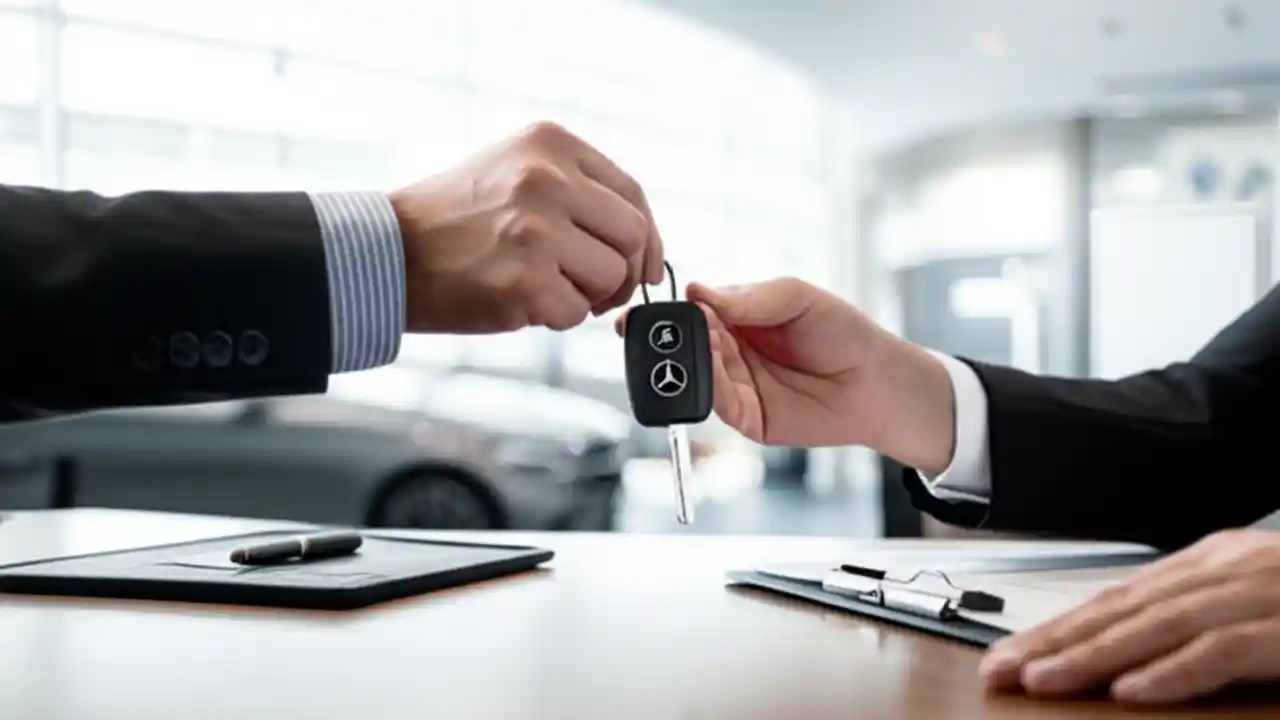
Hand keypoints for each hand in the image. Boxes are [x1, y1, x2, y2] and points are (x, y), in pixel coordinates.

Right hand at [391, 121, 662, 333]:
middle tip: (596, 289)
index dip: (647, 237)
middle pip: (632, 236)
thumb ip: (576, 188)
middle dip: (623, 272)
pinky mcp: (525, 280)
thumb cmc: (452, 221)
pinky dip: (555, 318)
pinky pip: (575, 313)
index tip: (644, 263)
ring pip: (610, 277)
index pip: (632, 193)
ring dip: (587, 296)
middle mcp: (547, 179)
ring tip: (546, 289)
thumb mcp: (514, 169)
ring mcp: (536, 230)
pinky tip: (520, 302)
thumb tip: (643, 241)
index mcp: (550, 144)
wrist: (386, 253)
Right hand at [618, 277, 955, 473]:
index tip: (655, 305)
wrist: (880, 383)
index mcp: (737, 317)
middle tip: (662, 327)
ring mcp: (736, 385)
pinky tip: (712, 368)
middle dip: (668, 337)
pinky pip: (717, 403)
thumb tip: (698, 294)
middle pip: (684, 344)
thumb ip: (749, 297)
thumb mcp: (798, 297)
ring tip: (693, 343)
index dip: (672, 309)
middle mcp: (731, 351)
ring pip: (695, 374)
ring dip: (686, 360)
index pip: (692, 311)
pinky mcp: (747, 417)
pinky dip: (708, 387)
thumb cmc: (845, 334)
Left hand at [981, 528, 1279, 703]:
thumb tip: (1135, 655)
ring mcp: (1252, 596)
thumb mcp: (1256, 601)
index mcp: (1208, 564)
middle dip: (1053, 640)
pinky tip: (1128, 691)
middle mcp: (1221, 571)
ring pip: (1155, 625)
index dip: (1058, 627)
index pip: (1116, 597)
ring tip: (1039, 680)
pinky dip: (1171, 671)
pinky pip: (1221, 649)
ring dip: (1091, 654)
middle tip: (998, 669)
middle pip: (1120, 608)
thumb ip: (1197, 621)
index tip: (1009, 653)